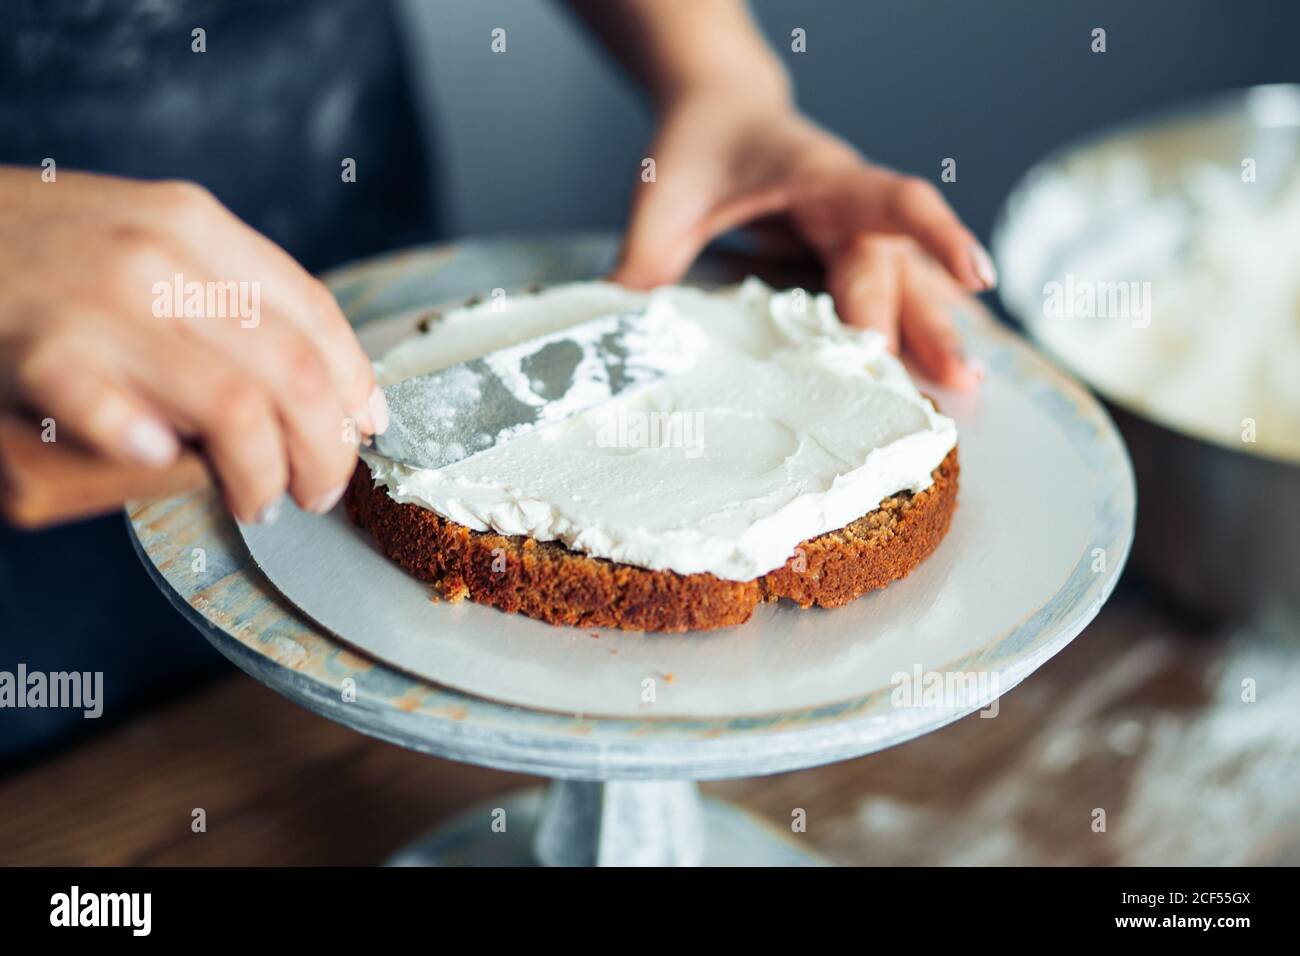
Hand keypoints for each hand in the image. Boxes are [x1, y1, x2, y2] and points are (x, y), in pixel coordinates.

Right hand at [0, 167, 386, 521]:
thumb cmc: (36, 245)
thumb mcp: (143, 236)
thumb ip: (221, 293)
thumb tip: (315, 383)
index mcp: (196, 226)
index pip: (316, 313)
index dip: (356, 384)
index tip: (365, 427)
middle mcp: (161, 258)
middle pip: (295, 372)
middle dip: (327, 449)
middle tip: (320, 489)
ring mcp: (101, 304)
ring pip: (236, 407)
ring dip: (264, 472)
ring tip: (260, 500)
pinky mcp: (41, 355)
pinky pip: (121, 420)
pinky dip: (154, 455)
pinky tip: (163, 467)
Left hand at [613, 90, 992, 388]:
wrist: (720, 104)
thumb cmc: (698, 145)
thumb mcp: (663, 198)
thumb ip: (641, 260)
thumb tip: (612, 330)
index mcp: (817, 177)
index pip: (889, 200)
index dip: (936, 237)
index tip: (977, 277)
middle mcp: (849, 203)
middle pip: (897, 264)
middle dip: (925, 322)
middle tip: (953, 382)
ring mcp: (855, 225)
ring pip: (906, 278)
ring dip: (934, 328)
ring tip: (967, 383)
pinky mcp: (849, 245)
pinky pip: (892, 283)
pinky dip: (913, 320)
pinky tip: (937, 361)